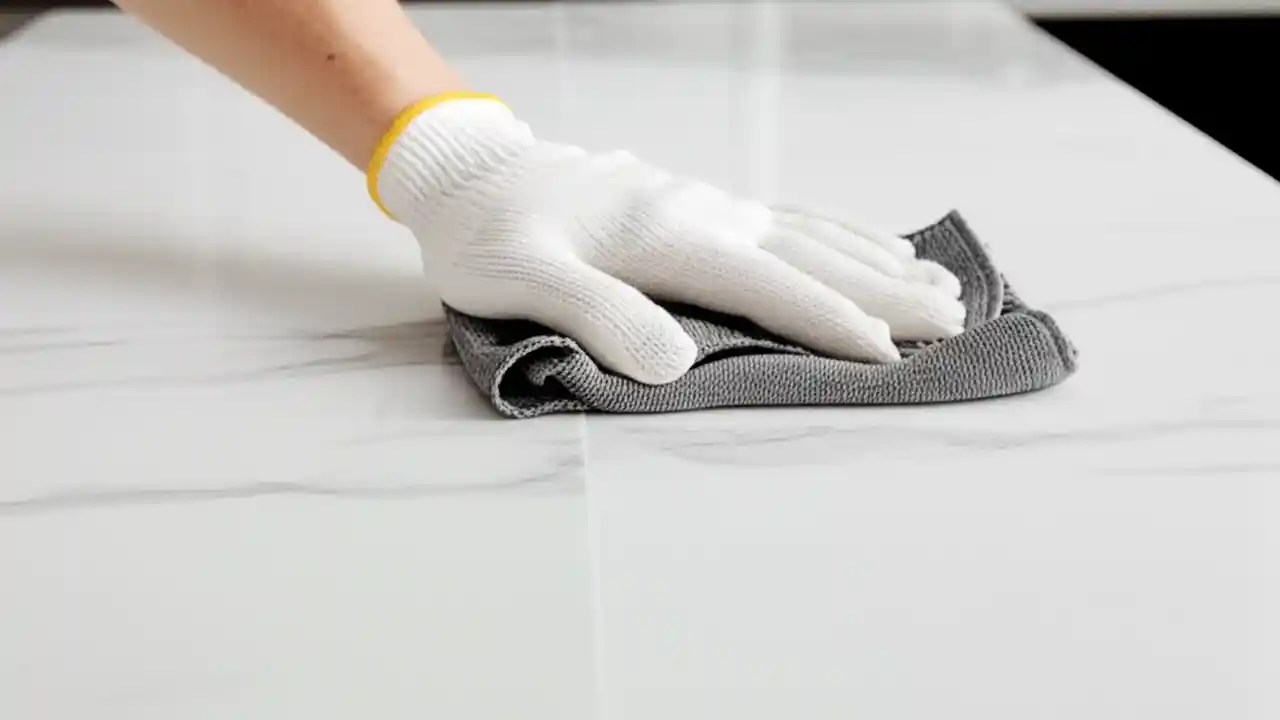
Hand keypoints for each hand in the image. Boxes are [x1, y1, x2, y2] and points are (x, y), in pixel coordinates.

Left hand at [372, 95, 964, 384]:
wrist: (474, 174)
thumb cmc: (490, 235)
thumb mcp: (520, 279)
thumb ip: (596, 315)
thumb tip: (676, 366)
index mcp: (666, 234)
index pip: (767, 285)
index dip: (829, 322)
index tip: (891, 357)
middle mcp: (703, 212)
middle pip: (811, 255)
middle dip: (885, 291)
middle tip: (957, 321)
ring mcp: (707, 203)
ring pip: (812, 232)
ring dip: (879, 262)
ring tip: (943, 287)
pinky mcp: (701, 204)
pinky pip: (790, 217)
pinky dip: (842, 235)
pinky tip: (873, 246)